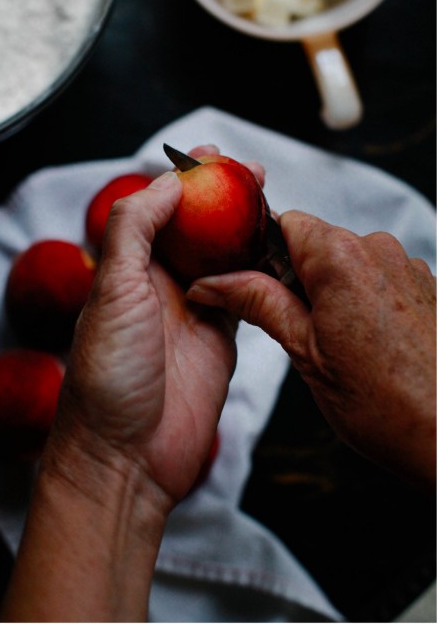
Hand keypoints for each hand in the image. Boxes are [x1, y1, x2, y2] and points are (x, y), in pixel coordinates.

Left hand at [49, 147, 252, 503]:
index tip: (211, 157)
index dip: (183, 182)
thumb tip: (165, 183)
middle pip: (193, 228)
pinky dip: (260, 270)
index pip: (156, 210)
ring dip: (242, 228)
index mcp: (124, 269)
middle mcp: (156, 286)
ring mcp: (190, 312)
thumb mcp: (112, 289)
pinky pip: (244, 293)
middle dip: (220, 197)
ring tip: (267, 201)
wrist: (126, 454)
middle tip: (251, 172)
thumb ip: (133, 230)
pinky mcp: (219, 340)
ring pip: (222, 256)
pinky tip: (274, 250)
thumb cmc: (107, 376)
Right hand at [187, 211, 436, 487]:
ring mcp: (408, 268)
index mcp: (341, 258)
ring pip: (344, 263)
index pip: (284, 222)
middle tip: (287, 328)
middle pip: (313, 243)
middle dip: (293, 277)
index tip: (246, 282)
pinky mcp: (425, 288)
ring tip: (330, 344)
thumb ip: (255, 303)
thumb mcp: (302, 351)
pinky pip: (375, 279)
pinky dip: (359, 302)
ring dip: (328, 292)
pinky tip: (361, 344)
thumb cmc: (385, 405)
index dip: (260, 250)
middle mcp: (379, 251)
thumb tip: (210, 283)